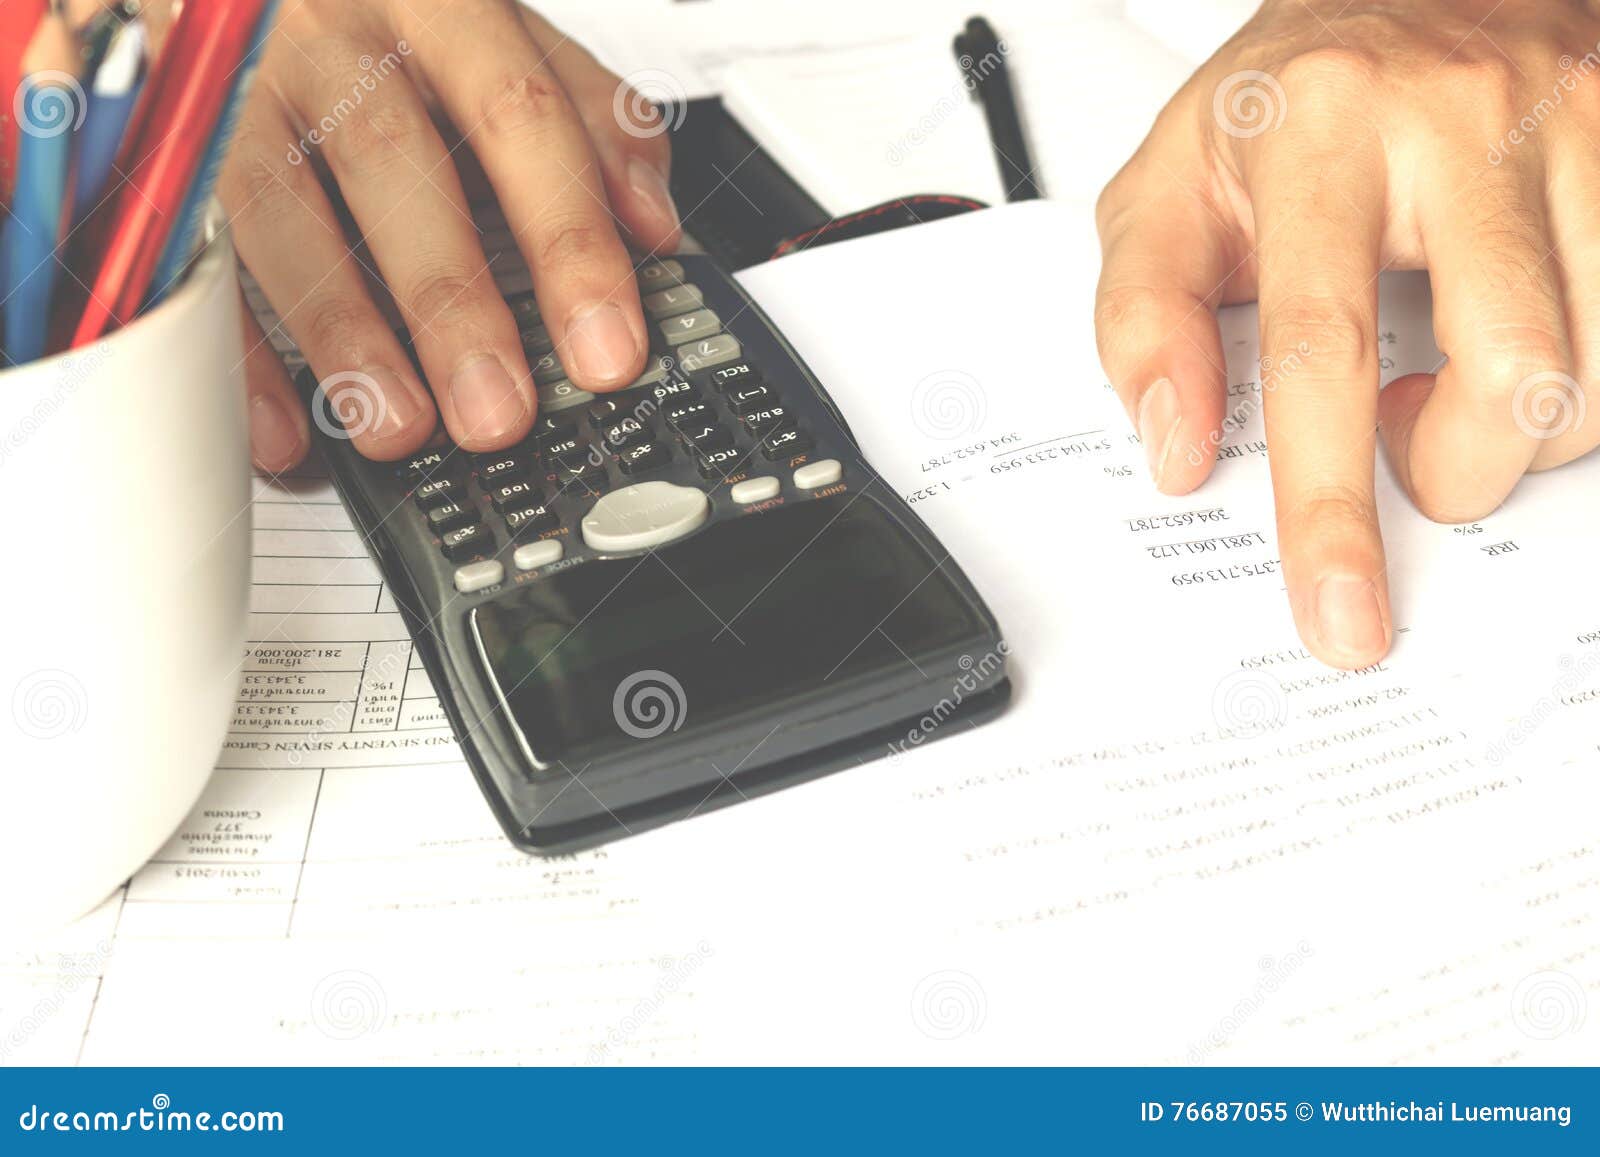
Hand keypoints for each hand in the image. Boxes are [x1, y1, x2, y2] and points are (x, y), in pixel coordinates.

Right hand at [202, 1, 681, 469]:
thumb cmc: (382, 14)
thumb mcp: (496, 32)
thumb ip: (587, 113)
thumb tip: (654, 223)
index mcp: (440, 6)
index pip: (520, 118)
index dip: (569, 240)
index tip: (606, 348)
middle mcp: (337, 34)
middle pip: (398, 166)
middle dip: (454, 304)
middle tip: (498, 411)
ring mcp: (241, 85)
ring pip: (282, 207)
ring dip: (344, 333)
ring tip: (398, 426)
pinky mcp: (170, 145)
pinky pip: (198, 252)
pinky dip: (242, 350)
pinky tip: (288, 427)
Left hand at [1093, 0, 1597, 667]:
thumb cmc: (1280, 105)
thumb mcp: (1165, 193)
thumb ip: (1143, 319)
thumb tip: (1176, 449)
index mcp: (1315, 133)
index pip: (1321, 352)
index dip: (1330, 503)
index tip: (1336, 606)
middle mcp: (1457, 120)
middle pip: (1511, 372)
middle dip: (1462, 470)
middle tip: (1407, 446)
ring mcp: (1574, 124)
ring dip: (1527, 428)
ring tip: (1455, 380)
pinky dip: (1584, 377)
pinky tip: (1522, 342)